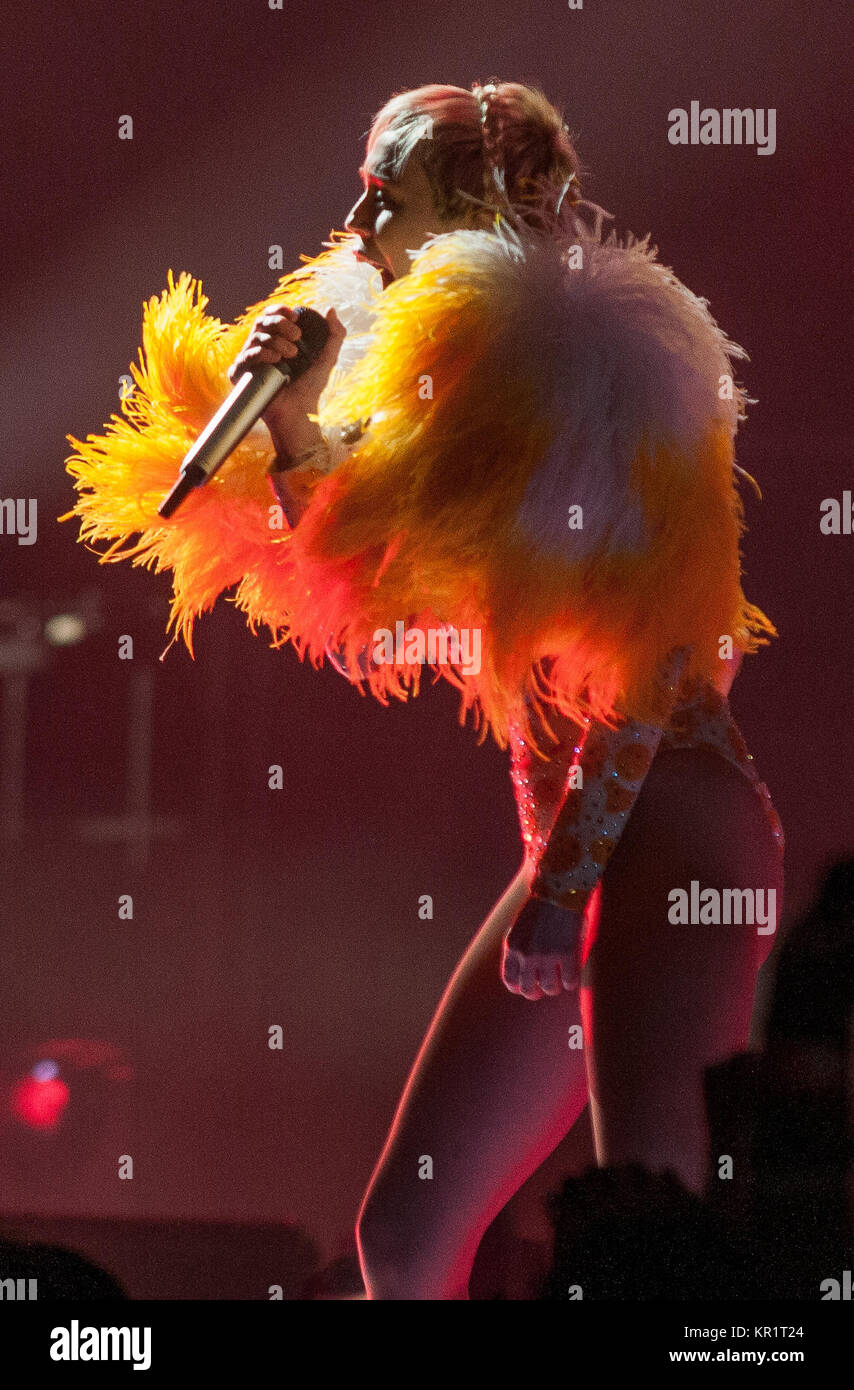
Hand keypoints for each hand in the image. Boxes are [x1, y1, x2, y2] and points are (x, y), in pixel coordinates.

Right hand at [227, 303, 346, 441]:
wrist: (299, 413)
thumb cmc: (310, 388)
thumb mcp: (327, 359)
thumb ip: (334, 335)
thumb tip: (331, 310)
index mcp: (276, 339)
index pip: (272, 316)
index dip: (280, 310)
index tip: (295, 316)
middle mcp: (261, 347)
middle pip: (262, 322)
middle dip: (279, 323)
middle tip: (297, 336)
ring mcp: (250, 361)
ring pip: (255, 337)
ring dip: (275, 340)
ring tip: (291, 355)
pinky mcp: (241, 375)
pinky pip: (245, 357)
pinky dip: (259, 353)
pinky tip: (274, 359)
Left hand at [501, 896, 583, 998]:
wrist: (560, 890)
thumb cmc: (542, 907)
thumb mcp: (520, 927)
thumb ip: (519, 948)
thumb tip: (523, 971)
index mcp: (512, 946)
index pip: (510, 980)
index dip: (519, 988)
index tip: (528, 987)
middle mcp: (526, 954)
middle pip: (528, 989)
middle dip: (537, 992)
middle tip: (545, 987)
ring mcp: (546, 955)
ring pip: (550, 988)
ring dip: (556, 987)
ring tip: (560, 980)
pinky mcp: (566, 954)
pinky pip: (569, 982)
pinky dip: (571, 982)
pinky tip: (572, 975)